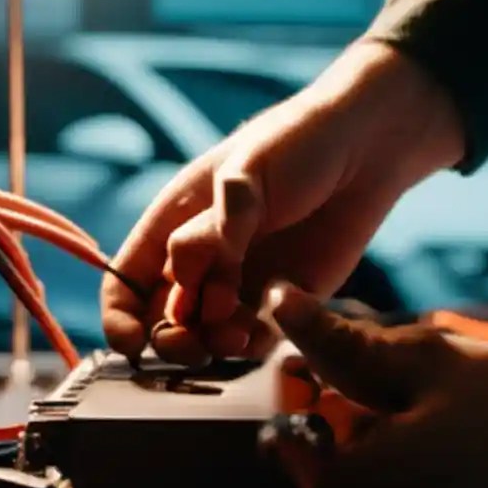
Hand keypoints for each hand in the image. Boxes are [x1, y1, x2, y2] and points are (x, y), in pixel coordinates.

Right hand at [101, 41, 465, 364]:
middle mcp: (201, 261)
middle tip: (190, 342)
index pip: (125, 280)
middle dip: (168, 339)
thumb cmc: (296, 142)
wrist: (368, 148)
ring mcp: (239, 284)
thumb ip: (215, 224)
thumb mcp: (246, 171)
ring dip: (212, 345)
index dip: (119, 316)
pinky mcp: (282, 301)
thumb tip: (183, 273)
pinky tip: (263, 329)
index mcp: (174, 223)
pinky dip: (252, 345)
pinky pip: (255, 339)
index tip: (130, 340)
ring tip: (235, 334)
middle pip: (161, 320)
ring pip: (206, 337)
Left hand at [266, 286, 487, 487]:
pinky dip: (421, 457)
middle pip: (327, 447)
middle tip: (422, 384)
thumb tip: (280, 303)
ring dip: (393, 428)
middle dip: (360, 405)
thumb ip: (345, 340)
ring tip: (454, 415)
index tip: (360, 359)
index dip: (313, 379)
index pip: (284, 426)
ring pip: (369, 464)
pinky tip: (466, 440)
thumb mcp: (429, 363)